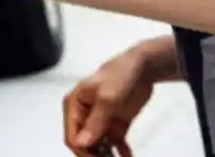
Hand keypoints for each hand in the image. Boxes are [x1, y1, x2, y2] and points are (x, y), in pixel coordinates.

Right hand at [63, 41, 164, 155]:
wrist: (142, 68)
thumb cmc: (119, 74)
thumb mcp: (107, 97)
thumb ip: (96, 121)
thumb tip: (82, 142)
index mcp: (74, 105)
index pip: (72, 137)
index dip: (83, 152)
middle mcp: (84, 115)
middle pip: (84, 144)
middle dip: (95, 156)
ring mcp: (100, 121)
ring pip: (98, 147)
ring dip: (107, 156)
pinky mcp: (115, 124)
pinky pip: (114, 144)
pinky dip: (120, 152)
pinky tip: (127, 155)